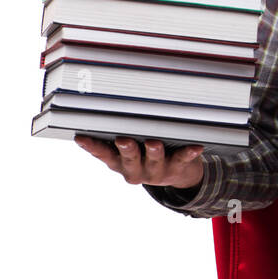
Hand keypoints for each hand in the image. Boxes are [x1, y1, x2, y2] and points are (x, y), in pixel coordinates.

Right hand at [74, 135, 205, 190]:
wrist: (178, 174)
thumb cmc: (148, 153)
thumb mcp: (129, 149)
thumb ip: (117, 133)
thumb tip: (102, 104)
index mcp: (120, 163)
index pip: (103, 154)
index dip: (91, 147)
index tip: (81, 137)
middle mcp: (136, 170)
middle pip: (129, 160)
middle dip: (126, 150)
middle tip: (123, 140)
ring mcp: (157, 172)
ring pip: (155, 162)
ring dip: (154, 152)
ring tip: (154, 143)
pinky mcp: (177, 168)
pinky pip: (183, 160)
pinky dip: (189, 153)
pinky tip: (195, 147)